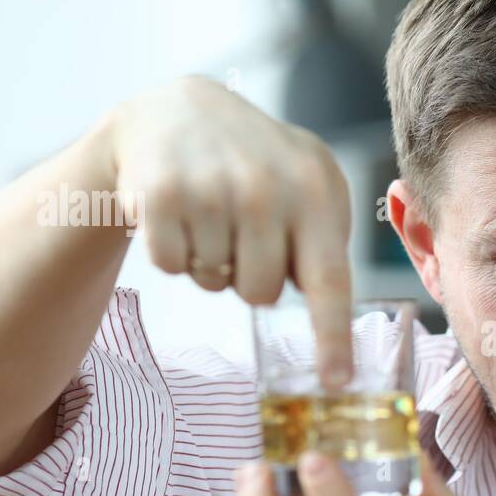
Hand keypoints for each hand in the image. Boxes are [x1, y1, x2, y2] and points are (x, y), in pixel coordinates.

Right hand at [108, 76, 352, 384]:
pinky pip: (172, 267)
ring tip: (212, 213)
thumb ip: (326, 246)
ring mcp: (212, 187)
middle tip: (242, 233)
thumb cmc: (259, 167)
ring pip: (215, 282)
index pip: (329, 280)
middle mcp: (267, 187)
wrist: (179, 113)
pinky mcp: (160, 192)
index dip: (332, 337)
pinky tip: (180, 212)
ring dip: (211, 262)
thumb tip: (336, 329)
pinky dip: (174, 252)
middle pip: (262, 293)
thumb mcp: (309, 187)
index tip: (335, 382)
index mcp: (317, 189)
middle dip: (251, 278)